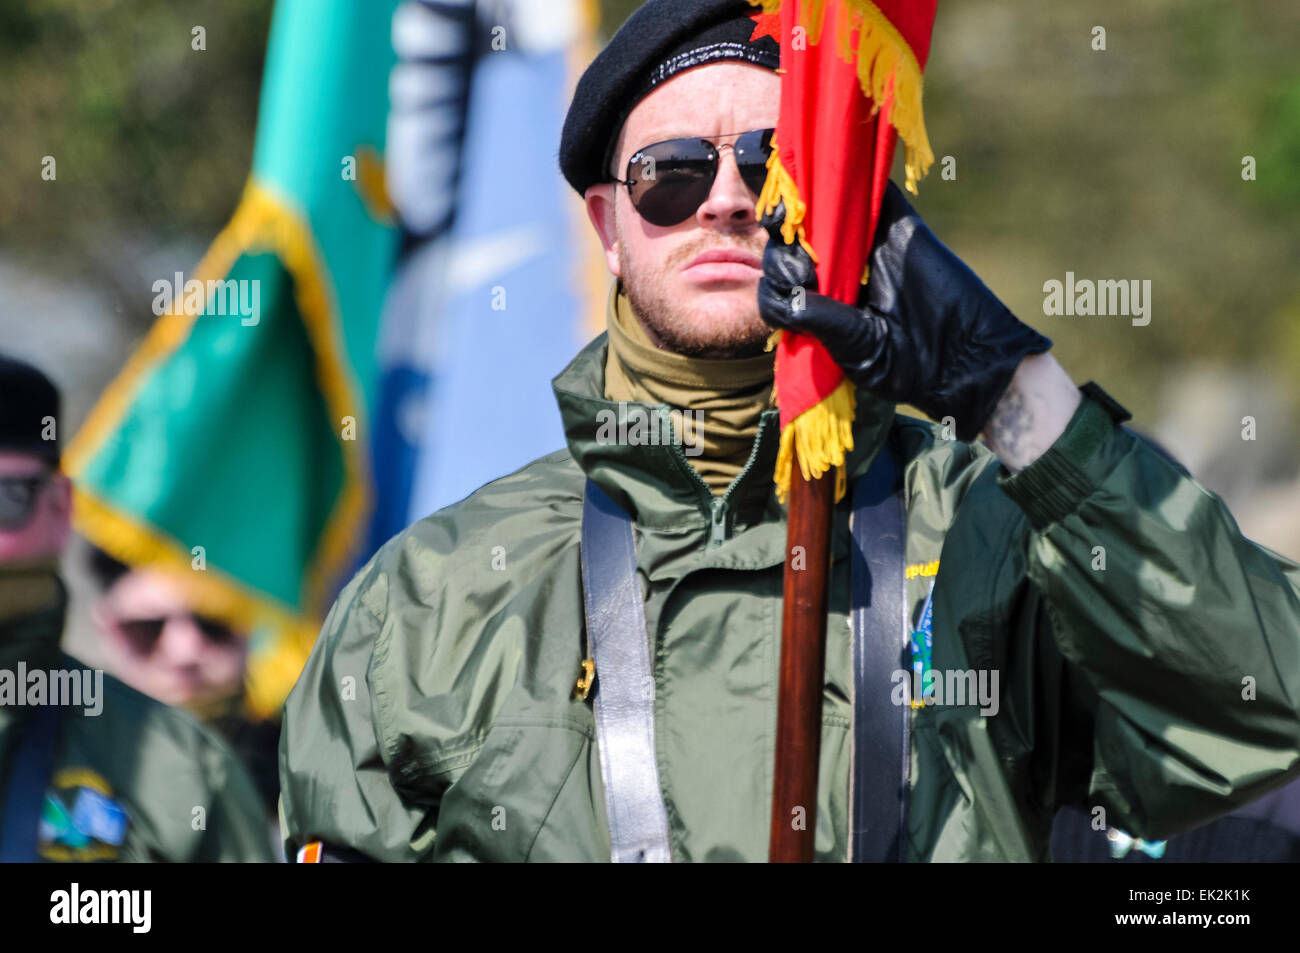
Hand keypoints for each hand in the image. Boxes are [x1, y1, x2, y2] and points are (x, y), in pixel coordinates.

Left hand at [757, 182, 1051, 441]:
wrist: (965, 359)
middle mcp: (842, 271)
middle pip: (801, 242)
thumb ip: (824, 319)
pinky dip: (858, 176)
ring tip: (801, 226)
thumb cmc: (907, 365)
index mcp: (826, 303)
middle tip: (801, 269)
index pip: (786, 279)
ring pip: (830, 212)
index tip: (788, 288)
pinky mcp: (901, 228)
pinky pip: (878, 194)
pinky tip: (834, 178)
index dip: (778, 275)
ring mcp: (871, 245)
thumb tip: (789, 293)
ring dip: (809, 209)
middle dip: (787, 248)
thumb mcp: (856, 347)